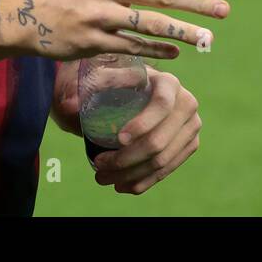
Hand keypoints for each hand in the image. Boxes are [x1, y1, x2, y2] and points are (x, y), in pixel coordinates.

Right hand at [8, 0, 227, 59]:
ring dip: (182, 32)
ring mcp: (97, 14)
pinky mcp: (89, 41)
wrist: (20, 13)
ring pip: (148, 23)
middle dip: (197, 3)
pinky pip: (130, 47)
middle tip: (224, 10)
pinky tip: (175, 54)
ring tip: (208, 39)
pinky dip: (155, 51)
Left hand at [92, 66, 201, 194]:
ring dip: (131, 174)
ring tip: (103, 178)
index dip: (142, 124)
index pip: (161, 105)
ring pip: (162, 160)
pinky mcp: (189, 145)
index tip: (118, 139)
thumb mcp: (106, 76)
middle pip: (159, 140)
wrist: (140, 92)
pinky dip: (144, 181)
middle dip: (127, 159)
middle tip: (99, 166)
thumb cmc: (119, 83)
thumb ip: (90, 85)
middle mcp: (187, 103)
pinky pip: (168, 169)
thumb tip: (70, 105)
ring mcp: (191, 126)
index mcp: (169, 82)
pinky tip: (122, 186)